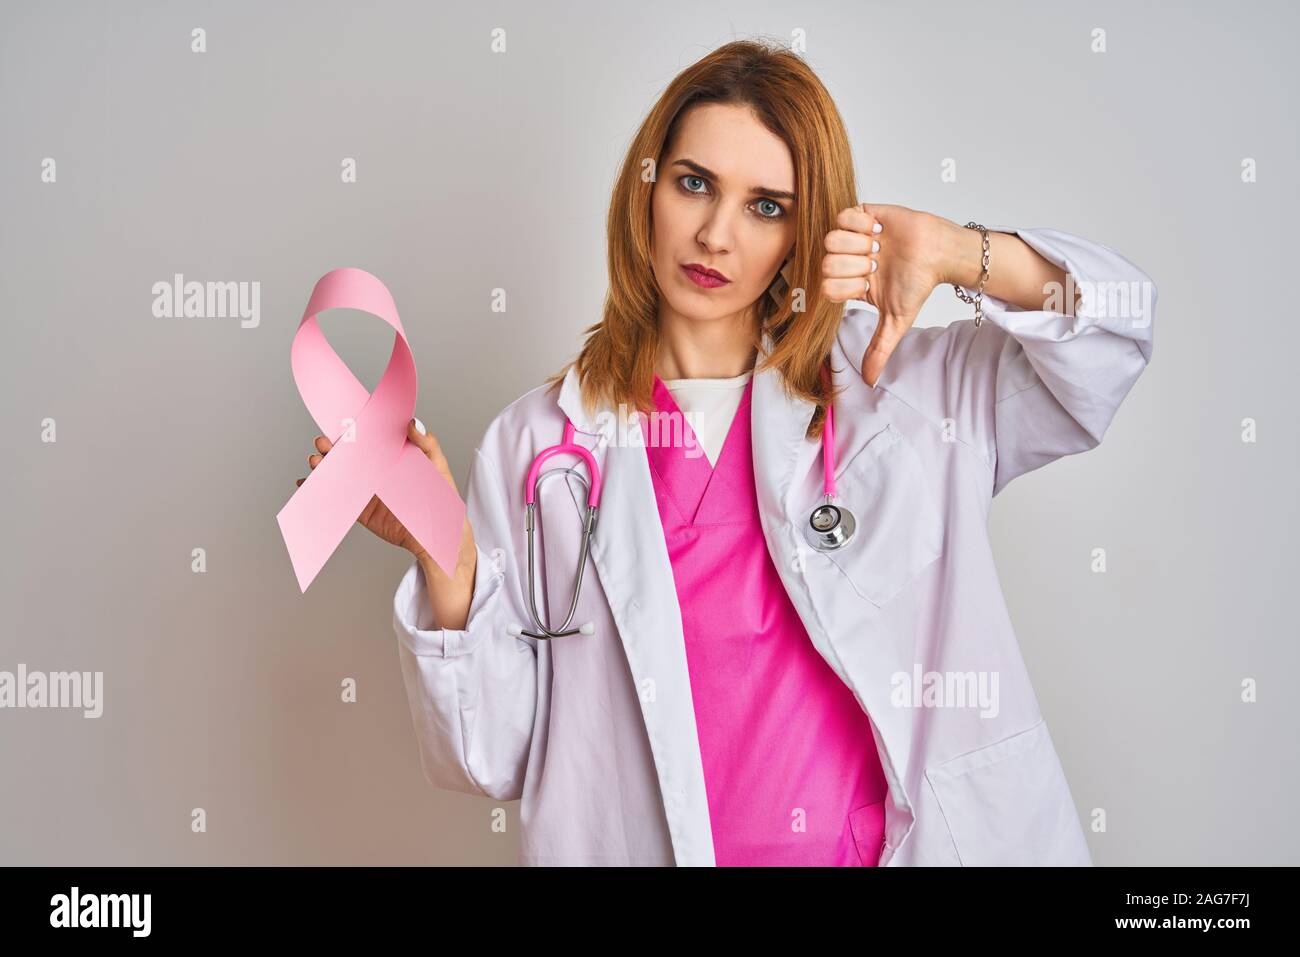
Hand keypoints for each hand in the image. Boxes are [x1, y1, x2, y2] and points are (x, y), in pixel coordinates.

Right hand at [295, 419, 468, 561]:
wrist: (438, 536)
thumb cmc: (443, 498)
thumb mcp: (438, 467)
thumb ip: (427, 445)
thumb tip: (412, 423)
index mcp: (393, 458)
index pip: (370, 440)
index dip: (354, 431)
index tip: (341, 424)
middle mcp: (378, 473)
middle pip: (350, 456)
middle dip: (333, 448)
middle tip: (323, 443)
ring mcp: (369, 491)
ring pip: (341, 476)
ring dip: (325, 467)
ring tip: (316, 461)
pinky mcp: (363, 512)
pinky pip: (339, 500)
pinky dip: (321, 492)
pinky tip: (307, 484)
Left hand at [821, 203, 954, 386]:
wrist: (938, 253)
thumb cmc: (917, 284)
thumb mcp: (896, 321)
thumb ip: (879, 349)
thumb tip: (869, 382)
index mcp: (847, 283)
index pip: (825, 287)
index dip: (849, 285)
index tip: (870, 282)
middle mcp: (845, 260)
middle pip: (826, 263)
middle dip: (855, 265)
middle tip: (875, 263)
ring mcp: (851, 236)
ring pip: (830, 239)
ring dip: (858, 244)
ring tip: (878, 246)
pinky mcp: (860, 214)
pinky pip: (842, 215)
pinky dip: (861, 224)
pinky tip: (878, 229)